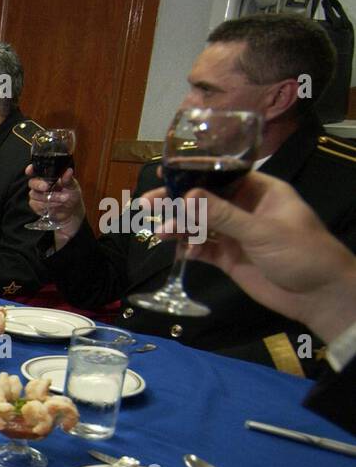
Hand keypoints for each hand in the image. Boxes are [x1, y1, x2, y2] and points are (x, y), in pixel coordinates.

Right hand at [25, 164, 84, 239]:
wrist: (72, 212)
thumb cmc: (72, 196)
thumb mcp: (73, 186)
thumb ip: (68, 179)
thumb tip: (69, 171)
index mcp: (47, 176)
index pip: (35, 171)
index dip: (30, 170)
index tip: (30, 170)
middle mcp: (40, 185)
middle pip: (32, 183)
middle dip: (39, 185)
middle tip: (47, 187)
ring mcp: (37, 196)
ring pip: (36, 196)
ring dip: (50, 198)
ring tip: (63, 199)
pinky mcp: (36, 206)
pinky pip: (37, 205)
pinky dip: (47, 205)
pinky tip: (57, 205)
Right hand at [142, 173, 355, 342]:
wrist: (318, 295)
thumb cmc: (302, 253)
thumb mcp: (261, 231)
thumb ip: (222, 215)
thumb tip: (186, 197)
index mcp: (261, 191)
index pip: (222, 175)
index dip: (194, 173)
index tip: (166, 171)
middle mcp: (246, 209)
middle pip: (205, 200)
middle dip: (178, 202)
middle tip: (148, 203)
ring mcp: (236, 235)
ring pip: (200, 225)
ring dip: (180, 227)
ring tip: (159, 232)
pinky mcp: (230, 258)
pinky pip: (203, 249)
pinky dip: (189, 249)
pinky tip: (178, 250)